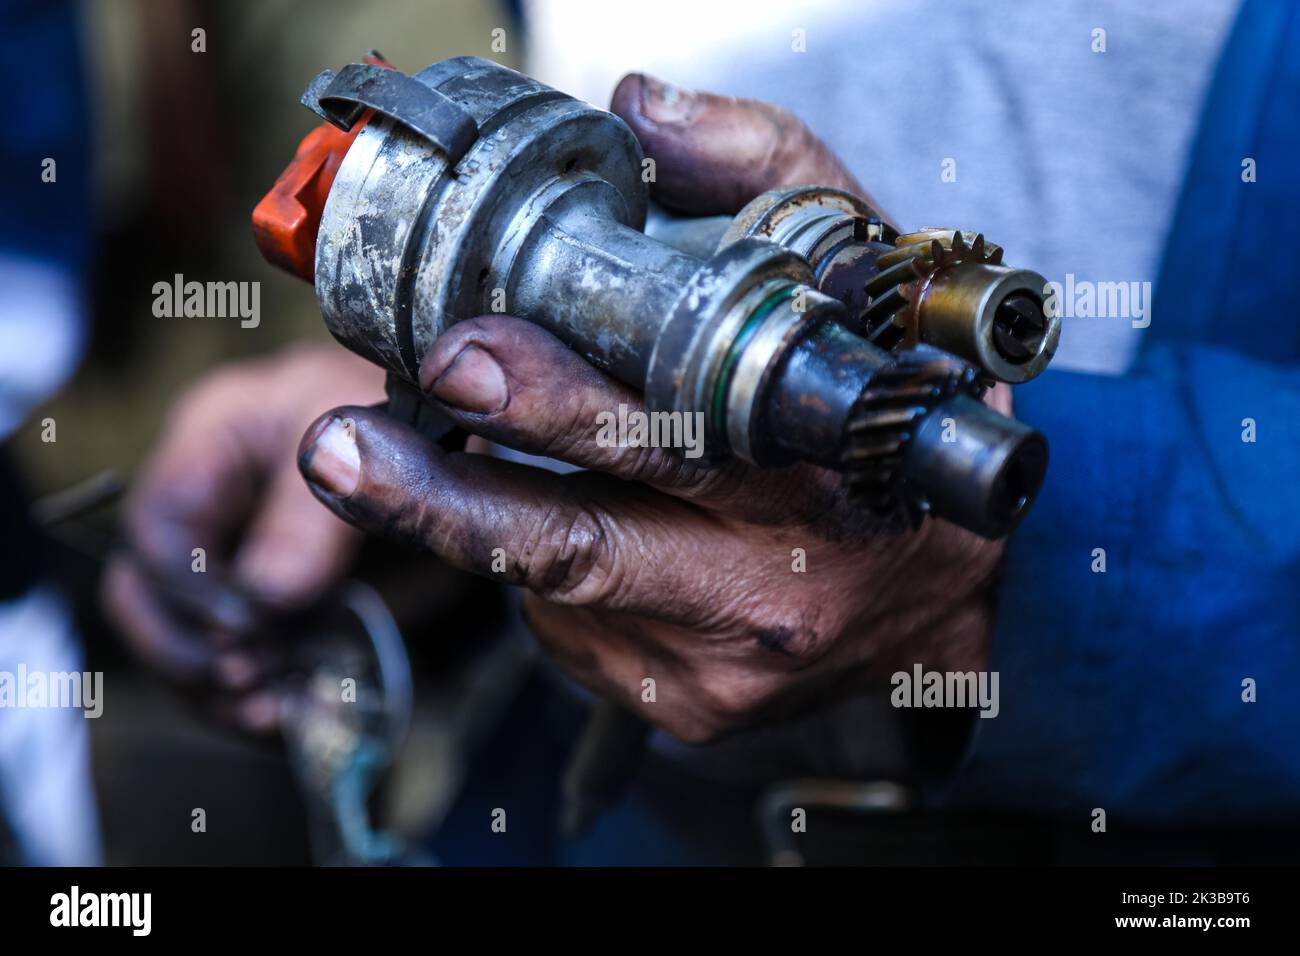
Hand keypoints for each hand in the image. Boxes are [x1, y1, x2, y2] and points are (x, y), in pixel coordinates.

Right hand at [103, 343, 384, 731]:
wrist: (464, 443)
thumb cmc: (408, 410)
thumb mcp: (361, 439)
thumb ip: (311, 514)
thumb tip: (266, 597)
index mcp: (213, 439)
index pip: (157, 525)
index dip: (189, 587)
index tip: (247, 626)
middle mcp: (210, 503)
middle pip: (144, 592)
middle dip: (188, 648)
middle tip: (252, 677)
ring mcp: (235, 559)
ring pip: (182, 639)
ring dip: (218, 688)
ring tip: (274, 713)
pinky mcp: (272, 605)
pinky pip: (237, 663)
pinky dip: (257, 699)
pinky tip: (293, 717)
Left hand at [294, 76, 1005, 742]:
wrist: (947, 593)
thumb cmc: (893, 423)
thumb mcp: (862, 279)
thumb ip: (763, 174)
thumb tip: (641, 110)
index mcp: (819, 475)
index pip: (675, 441)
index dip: (556, 404)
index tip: (458, 358)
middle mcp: (771, 591)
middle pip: (580, 548)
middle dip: (443, 494)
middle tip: (345, 449)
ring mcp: (723, 668)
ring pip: (554, 596)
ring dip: (467, 519)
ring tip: (385, 462)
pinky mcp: (688, 709)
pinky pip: (572, 637)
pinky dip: (541, 575)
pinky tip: (564, 520)